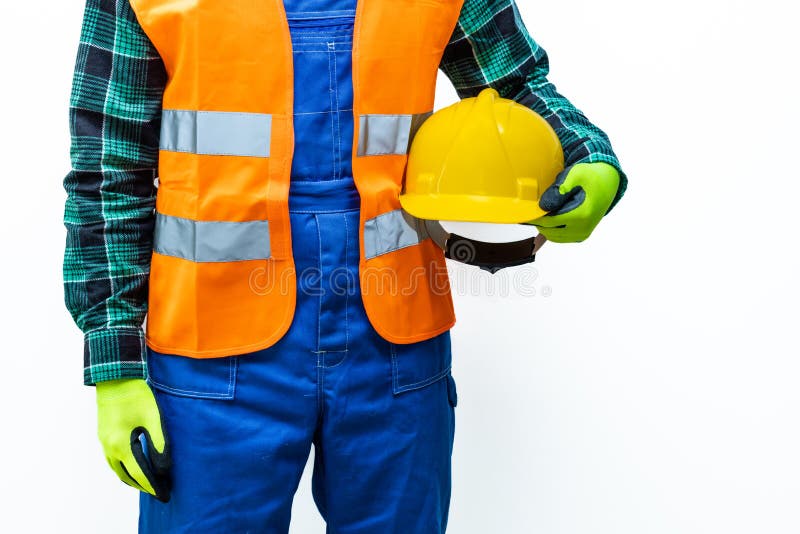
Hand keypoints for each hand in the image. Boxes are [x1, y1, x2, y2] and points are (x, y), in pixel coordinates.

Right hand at [96, 378, 170, 501]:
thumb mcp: (153, 419)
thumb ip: (160, 444)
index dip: (154, 486)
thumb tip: (165, 468)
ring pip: (117, 470)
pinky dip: (123, 469)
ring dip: (132, 479)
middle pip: (127, 476)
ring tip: (149, 483)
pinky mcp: (103, 436)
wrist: (114, 378)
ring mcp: (104, 442)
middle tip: (160, 491)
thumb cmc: (136, 396)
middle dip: (144, 486)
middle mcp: (110, 448)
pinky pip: (112, 460)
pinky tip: (134, 466)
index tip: (165, 495)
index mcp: (122, 445)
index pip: (141, 474)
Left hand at [528, 162, 619, 242]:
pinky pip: (559, 237)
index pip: (548, 221)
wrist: (607, 182)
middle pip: (549, 230)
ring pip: (553, 236)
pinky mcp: (581, 236)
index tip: (523, 212)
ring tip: (541, 212)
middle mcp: (583, 228)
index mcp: (581, 215)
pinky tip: (548, 219)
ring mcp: (582, 234)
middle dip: (538, 221)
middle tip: (530, 210)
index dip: (534, 217)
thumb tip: (543, 206)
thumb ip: (558, 190)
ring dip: (544, 226)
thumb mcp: (575, 175)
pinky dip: (551, 230)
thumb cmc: (591, 177)